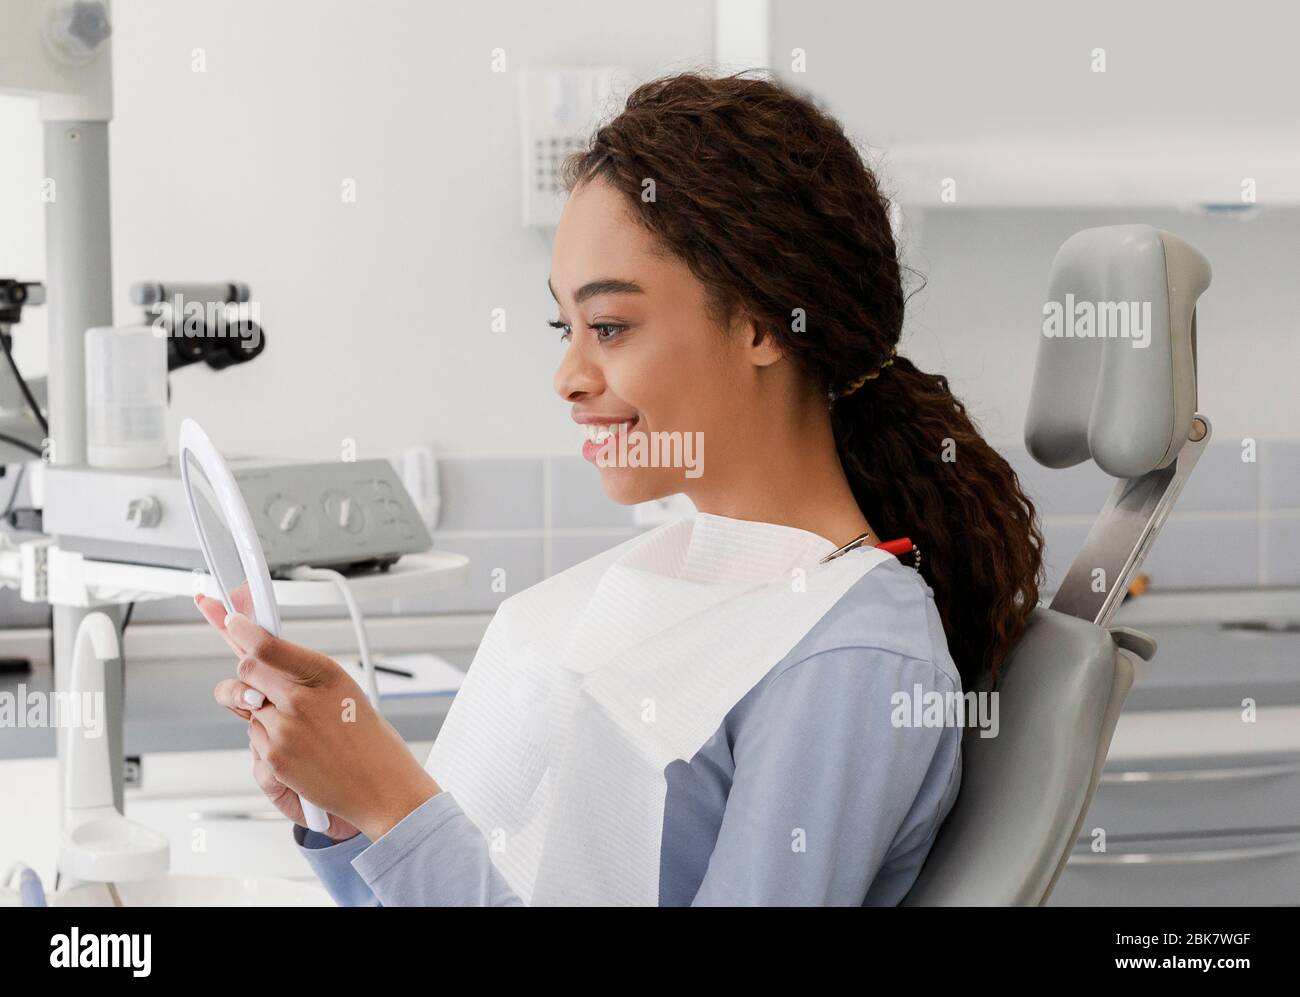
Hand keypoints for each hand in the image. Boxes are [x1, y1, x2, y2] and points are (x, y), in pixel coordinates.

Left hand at [197, 594, 440, 840]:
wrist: (383, 790)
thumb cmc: (370, 742)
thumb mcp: (345, 692)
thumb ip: (300, 674)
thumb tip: (260, 654)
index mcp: (326, 674)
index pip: (267, 644)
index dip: (239, 627)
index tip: (227, 617)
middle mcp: (301, 698)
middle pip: (245, 671)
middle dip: (247, 677)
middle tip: (262, 687)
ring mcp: (284, 730)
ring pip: (248, 709)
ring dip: (263, 717)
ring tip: (302, 735)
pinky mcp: (273, 759)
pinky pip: (253, 741)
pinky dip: (268, 747)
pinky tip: (298, 756)